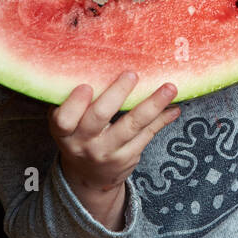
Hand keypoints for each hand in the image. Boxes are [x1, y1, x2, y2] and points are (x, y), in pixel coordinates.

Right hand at [49, 72, 180, 227]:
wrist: (88, 176)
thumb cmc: (79, 136)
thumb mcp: (68, 124)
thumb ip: (74, 101)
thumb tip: (97, 61)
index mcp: (64, 131)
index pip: (63, 120)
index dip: (74, 104)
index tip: (86, 86)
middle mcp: (83, 143)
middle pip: (99, 117)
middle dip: (116, 94)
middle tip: (132, 74)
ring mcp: (106, 152)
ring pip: (131, 126)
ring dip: (152, 104)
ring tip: (169, 88)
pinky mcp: (127, 157)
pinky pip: (147, 134)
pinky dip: (162, 118)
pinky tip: (173, 107)